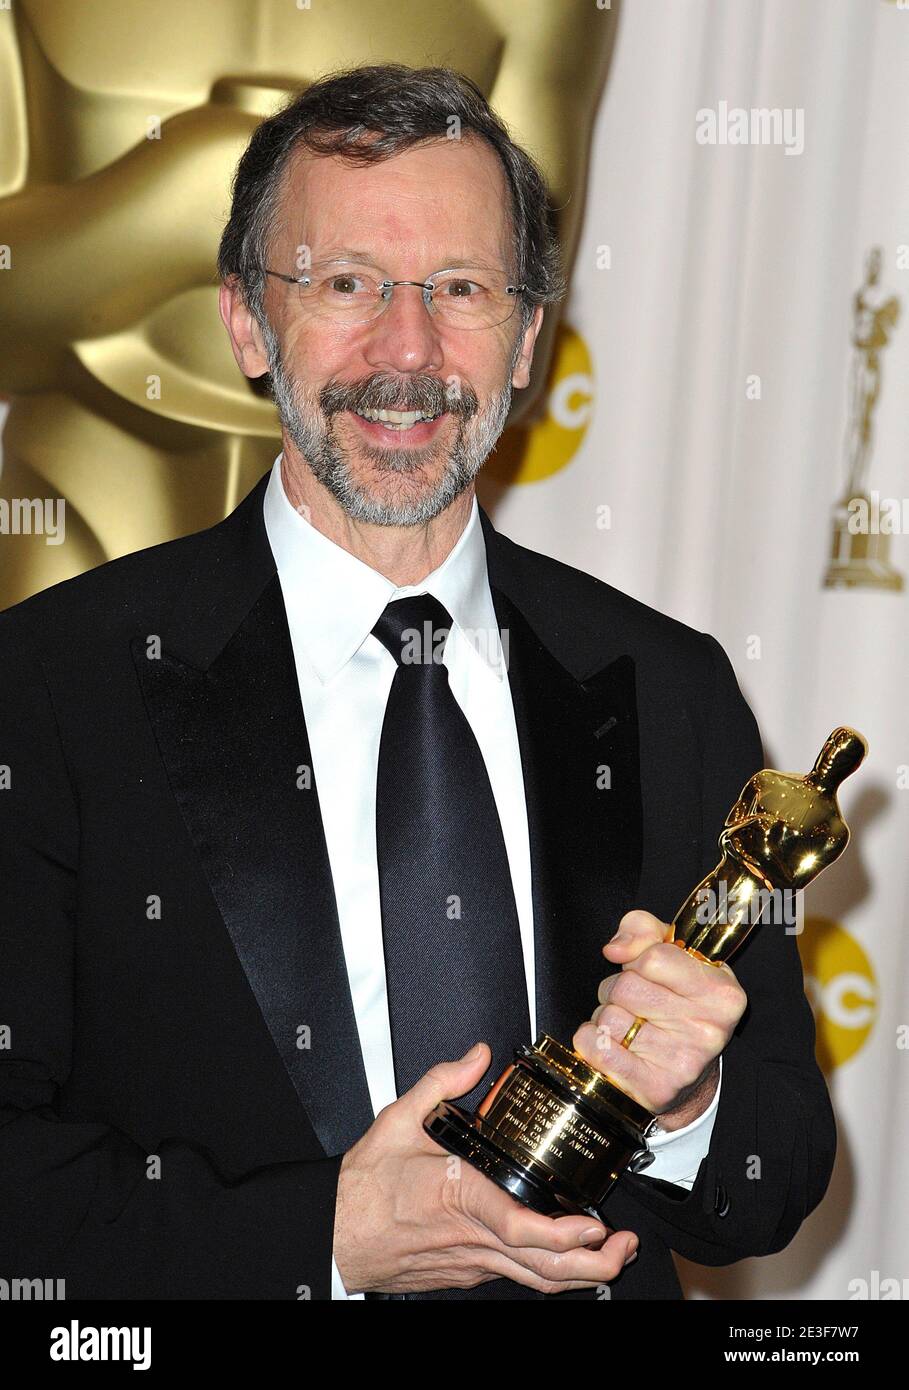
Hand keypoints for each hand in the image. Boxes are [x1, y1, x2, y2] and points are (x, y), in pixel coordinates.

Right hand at [332, 1044, 639, 1294]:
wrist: (335, 1235)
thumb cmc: (364, 1187)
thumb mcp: (398, 1121)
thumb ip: (441, 1083)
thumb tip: (476, 1056)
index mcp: (462, 1198)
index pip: (523, 1230)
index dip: (565, 1234)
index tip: (594, 1225)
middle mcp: (475, 1239)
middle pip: (546, 1269)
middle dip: (595, 1264)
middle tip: (622, 1246)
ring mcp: (473, 1262)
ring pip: (537, 1281)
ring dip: (581, 1273)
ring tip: (610, 1254)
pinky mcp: (467, 1272)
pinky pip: (517, 1278)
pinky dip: (549, 1271)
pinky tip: (565, 1255)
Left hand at [572, 910, 746, 1117]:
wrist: (686, 1076)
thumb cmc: (675, 1003)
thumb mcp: (671, 954)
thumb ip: (643, 929)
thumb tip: (616, 948)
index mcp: (722, 992)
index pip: (654, 958)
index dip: (638, 961)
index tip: (646, 972)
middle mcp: (709, 1028)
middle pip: (626, 987)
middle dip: (618, 989)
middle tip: (636, 1003)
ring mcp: (683, 1062)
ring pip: (609, 1016)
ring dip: (606, 1016)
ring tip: (629, 1025)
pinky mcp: (655, 1089)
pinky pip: (598, 1048)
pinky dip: (591, 1040)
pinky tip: (612, 1044)